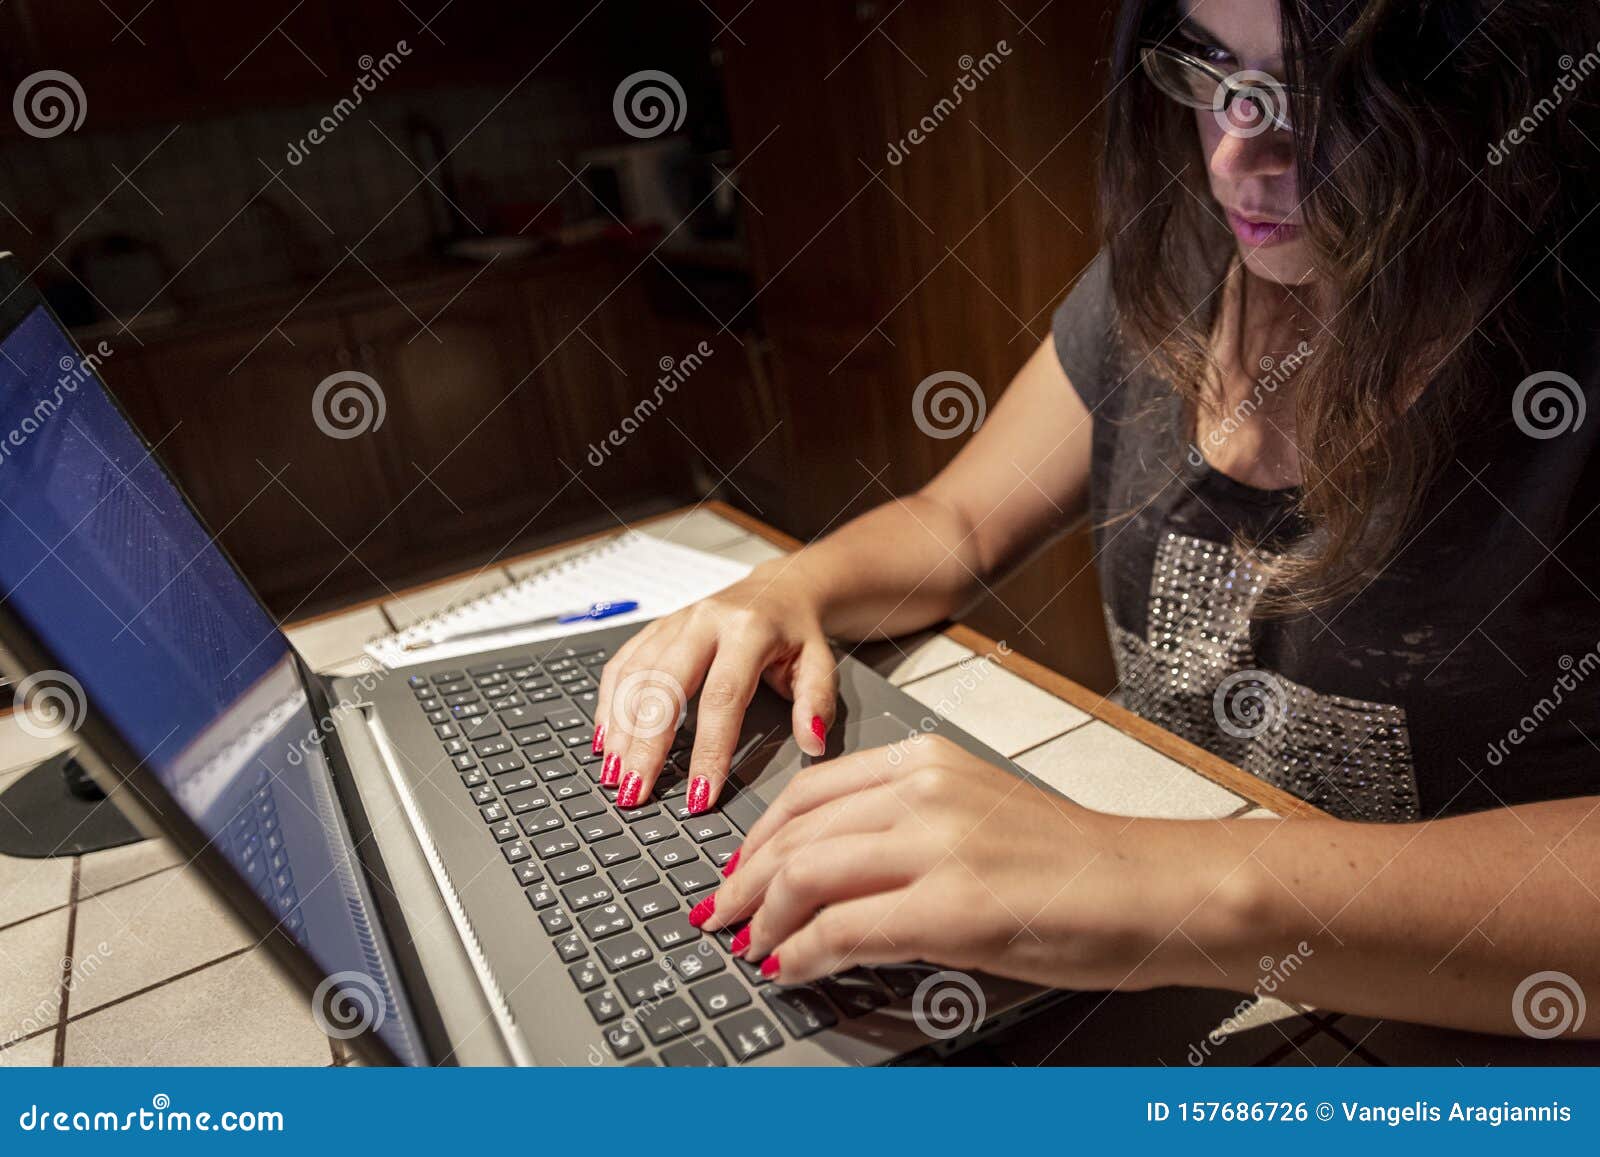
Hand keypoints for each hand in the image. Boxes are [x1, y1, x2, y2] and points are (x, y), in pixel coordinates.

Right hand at [593, 560, 835, 810]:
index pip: (722, 698)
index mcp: (748, 630)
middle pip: (664, 686)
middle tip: (633, 790)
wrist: (781, 587)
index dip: (709, 750)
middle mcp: (705, 621)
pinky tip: (604, 738)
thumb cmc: (798, 634)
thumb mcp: (821, 663)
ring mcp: (676, 622)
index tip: (699, 795)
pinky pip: (623, 663)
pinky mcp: (657, 627)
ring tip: (613, 773)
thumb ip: (816, 702)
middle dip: (646, 744)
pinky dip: (608, 702)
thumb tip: (812, 742)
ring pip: (636, 675)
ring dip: (619, 728)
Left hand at [696, 735, 1224, 989]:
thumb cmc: (1074, 864)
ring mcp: (936, 846)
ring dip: (764, 920)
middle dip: (744, 882)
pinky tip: (791, 968)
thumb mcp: (978, 817)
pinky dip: (801, 954)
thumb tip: (830, 878)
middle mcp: (923, 791)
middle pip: (794, 833)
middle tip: (721, 915)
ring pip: (805, 877)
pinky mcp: (949, 907)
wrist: (1150, 889)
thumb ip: (902, 831)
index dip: (759, 838)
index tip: (738, 869)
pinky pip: (841, 930)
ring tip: (750, 946)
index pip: (809, 791)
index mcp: (926, 763)